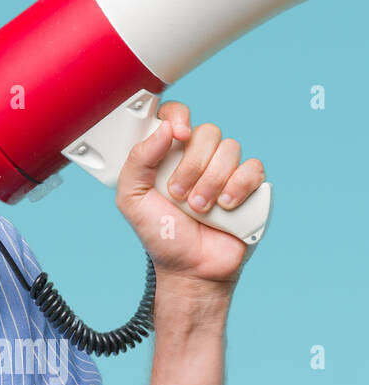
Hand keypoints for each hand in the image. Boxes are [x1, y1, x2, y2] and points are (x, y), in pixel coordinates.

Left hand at [115, 101, 265, 285]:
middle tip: (179, 194)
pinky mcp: (249, 187)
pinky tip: (225, 208)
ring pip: (230, 149)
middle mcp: (198, 157)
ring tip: (199, 208)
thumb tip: (164, 129)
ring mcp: (225, 170)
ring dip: (212, 182)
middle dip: (192, 166)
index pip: (177, 115)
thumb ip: (137, 161)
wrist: (190, 268)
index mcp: (168, 154)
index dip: (179, 116)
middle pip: (207, 132)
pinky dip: (238, 188)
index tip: (178, 134)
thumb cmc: (160, 233)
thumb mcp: (131, 198)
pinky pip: (253, 168)